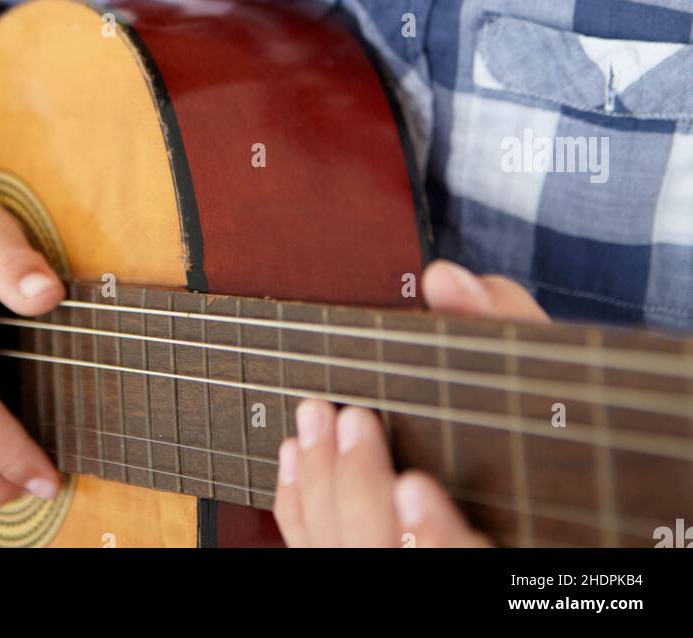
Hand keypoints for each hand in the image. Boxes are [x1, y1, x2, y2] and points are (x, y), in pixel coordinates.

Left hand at [273, 259, 548, 546]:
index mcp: (519, 540)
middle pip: (393, 555)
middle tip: (352, 418)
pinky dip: (302, 505)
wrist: (550, 484)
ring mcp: (413, 567)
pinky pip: (326, 554)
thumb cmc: (554, 414)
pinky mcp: (379, 556)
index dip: (439, 539)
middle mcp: (461, 562)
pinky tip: (296, 457)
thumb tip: (443, 281)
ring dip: (323, 487)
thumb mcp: (551, 368)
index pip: (472, 561)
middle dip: (362, 488)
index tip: (412, 487)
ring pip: (351, 558)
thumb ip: (504, 324)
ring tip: (314, 419)